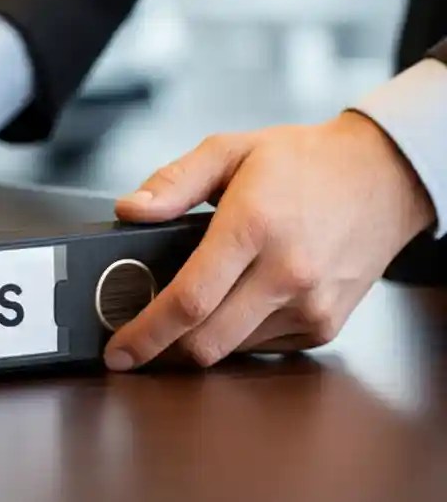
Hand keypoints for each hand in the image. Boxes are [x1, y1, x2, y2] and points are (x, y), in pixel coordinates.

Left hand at [106, 111, 434, 370]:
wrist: (383, 177)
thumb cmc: (304, 162)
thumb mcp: (229, 150)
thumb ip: (173, 182)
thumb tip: (130, 210)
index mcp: (253, 226)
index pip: (189, 299)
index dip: (145, 333)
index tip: (117, 350)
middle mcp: (286, 272)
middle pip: (206, 341)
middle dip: (161, 351)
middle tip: (136, 342)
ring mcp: (310, 305)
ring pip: (232, 350)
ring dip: (198, 341)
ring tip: (185, 313)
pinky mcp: (325, 325)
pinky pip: (263, 347)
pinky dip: (236, 335)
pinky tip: (232, 306)